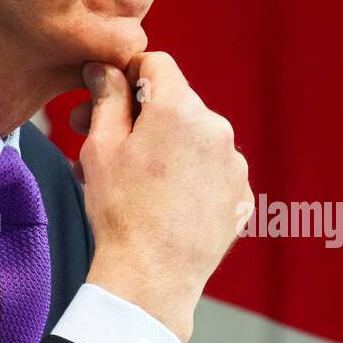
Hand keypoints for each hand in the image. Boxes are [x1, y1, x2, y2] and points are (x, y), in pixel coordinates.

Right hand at [70, 53, 250, 342]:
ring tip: (131, 180)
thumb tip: (105, 67)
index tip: (105, 94)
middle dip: (139, 116)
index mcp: (181, 109)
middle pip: (175, 103)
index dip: (126, 74)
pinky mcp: (241, 196)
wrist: (152, 278)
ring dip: (164, 147)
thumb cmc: (121, 210)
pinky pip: (211, 170)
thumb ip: (106, 96)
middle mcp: (217, 129)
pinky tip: (162, 201)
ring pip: (193, 137)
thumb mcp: (101, 146)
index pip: (156, 64)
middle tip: (100, 142)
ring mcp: (234, 164)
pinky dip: (189, 176)